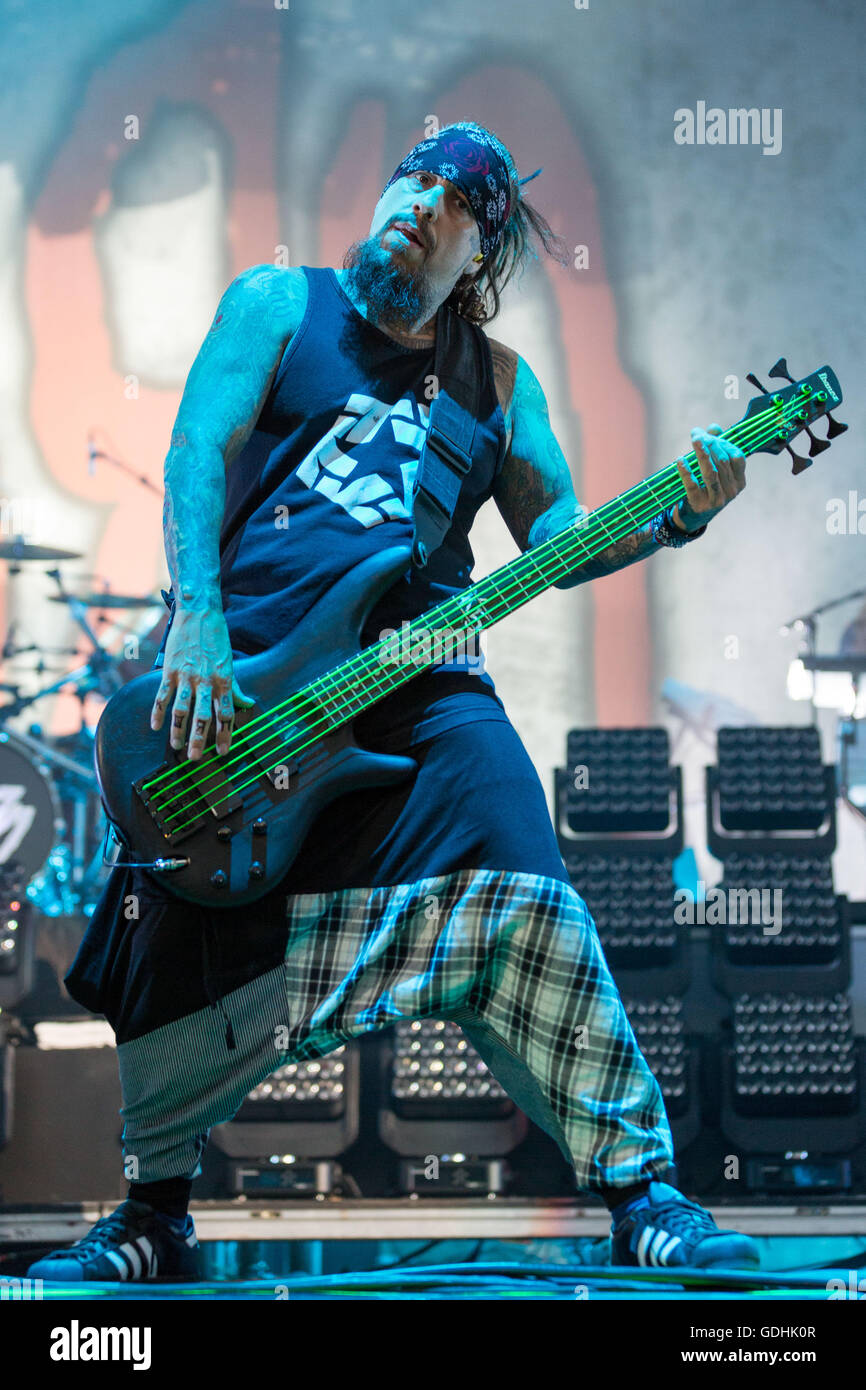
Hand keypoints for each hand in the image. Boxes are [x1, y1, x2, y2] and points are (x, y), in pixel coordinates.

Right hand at [150, 606, 253, 759]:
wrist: (199, 612)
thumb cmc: (216, 638)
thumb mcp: (230, 662)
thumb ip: (236, 686)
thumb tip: (248, 704)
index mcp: (223, 680)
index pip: (226, 713)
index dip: (225, 734)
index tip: (223, 752)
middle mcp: (206, 681)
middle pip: (203, 716)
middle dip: (199, 740)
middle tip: (196, 759)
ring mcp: (187, 676)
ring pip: (182, 710)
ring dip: (178, 731)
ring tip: (177, 747)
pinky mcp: (170, 670)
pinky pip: (162, 696)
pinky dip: (158, 712)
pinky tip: (155, 727)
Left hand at [672, 424, 746, 532]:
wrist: (693, 518)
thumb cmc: (706, 488)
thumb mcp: (715, 470)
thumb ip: (716, 447)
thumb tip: (714, 427)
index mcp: (740, 482)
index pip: (737, 457)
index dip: (724, 442)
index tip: (709, 433)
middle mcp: (732, 491)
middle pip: (722, 462)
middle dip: (709, 444)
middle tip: (696, 435)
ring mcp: (717, 500)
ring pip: (710, 472)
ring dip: (702, 453)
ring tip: (695, 439)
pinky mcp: (700, 505)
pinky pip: (693, 485)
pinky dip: (686, 471)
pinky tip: (680, 460)